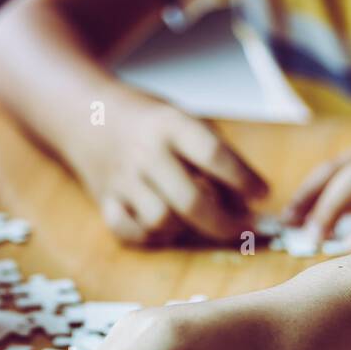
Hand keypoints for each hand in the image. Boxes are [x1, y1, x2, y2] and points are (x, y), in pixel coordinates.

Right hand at [73, 100, 267, 245]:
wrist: (88, 114)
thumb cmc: (148, 122)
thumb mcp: (183, 120)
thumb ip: (214, 155)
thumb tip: (245, 201)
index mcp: (170, 125)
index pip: (214, 155)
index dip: (243, 179)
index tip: (262, 194)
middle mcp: (145, 153)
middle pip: (190, 201)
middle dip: (223, 223)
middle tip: (241, 227)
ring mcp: (122, 179)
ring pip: (161, 222)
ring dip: (183, 228)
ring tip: (191, 219)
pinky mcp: (104, 200)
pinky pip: (130, 232)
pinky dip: (149, 235)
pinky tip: (161, 225)